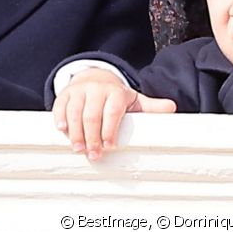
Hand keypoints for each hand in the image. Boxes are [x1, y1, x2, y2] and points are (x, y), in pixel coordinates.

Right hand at [53, 70, 175, 160]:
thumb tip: (172, 108)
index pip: (112, 111)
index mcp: (115, 92)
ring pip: (75, 110)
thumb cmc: (116, 96)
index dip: (110, 129)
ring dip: (75, 131)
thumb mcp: (134, 100)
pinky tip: (62, 130)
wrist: (95, 76)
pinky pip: (60, 105)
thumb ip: (151, 106)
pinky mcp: (66, 93)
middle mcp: (96, 89)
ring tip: (78, 149)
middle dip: (92, 136)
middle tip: (94, 155)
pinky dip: (60, 117)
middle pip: (92, 114)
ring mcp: (80, 90)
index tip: (110, 146)